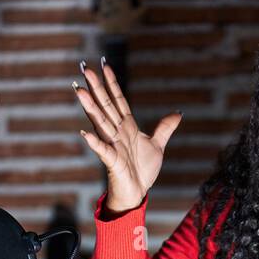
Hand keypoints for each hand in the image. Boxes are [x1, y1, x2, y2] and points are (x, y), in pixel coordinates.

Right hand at [74, 57, 182, 211]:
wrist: (137, 192)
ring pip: (101, 123)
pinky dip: (94, 143)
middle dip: (97, 88)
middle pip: (106, 106)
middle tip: (86, 69)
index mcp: (127, 126)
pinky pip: (102, 150)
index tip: (104, 65)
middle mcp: (118, 133)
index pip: (118, 100)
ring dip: (91, 108)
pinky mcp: (112, 162)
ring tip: (80, 92)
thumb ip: (165, 128)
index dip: (112, 83)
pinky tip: (85, 133)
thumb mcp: (157, 146)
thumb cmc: (142, 170)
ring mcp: (113, 146)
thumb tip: (177, 113)